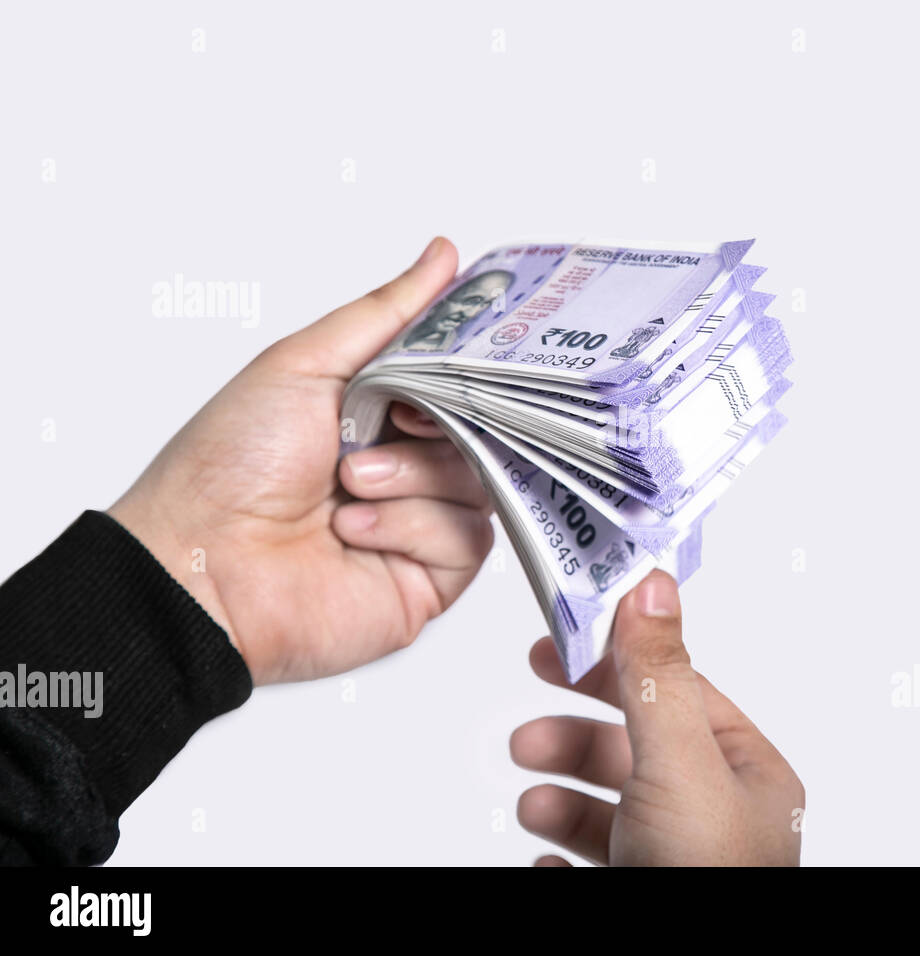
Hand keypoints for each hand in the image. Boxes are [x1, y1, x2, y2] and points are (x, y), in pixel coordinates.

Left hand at [108, 237, 494, 683]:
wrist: (201, 564)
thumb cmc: (230, 464)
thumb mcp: (305, 363)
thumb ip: (385, 313)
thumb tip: (443, 255)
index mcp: (378, 413)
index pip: (459, 381)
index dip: (469, 368)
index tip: (469, 355)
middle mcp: (404, 466)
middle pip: (480, 429)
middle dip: (438, 421)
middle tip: (395, 419)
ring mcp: (420, 522)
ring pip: (479, 481)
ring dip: (412, 477)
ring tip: (349, 486)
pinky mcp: (430, 578)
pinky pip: (468, 536)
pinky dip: (412, 526)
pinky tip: (355, 531)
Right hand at [510, 571, 803, 865]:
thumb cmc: (708, 880)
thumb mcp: (680, 764)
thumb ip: (657, 678)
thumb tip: (651, 588)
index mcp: (746, 773)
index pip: (674, 691)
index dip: (613, 662)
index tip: (559, 645)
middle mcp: (721, 816)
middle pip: (635, 752)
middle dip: (575, 741)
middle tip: (527, 739)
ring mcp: (684, 859)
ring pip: (612, 813)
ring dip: (562, 801)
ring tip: (533, 805)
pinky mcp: (645, 890)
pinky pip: (597, 864)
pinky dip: (564, 854)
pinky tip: (546, 858)